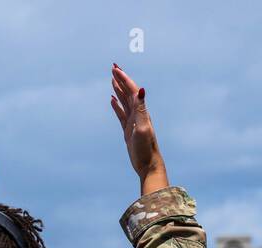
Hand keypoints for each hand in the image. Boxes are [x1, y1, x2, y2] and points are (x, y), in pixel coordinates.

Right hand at [110, 64, 167, 193]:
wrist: (149, 166)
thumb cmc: (146, 149)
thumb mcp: (143, 127)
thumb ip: (141, 108)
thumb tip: (141, 89)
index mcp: (141, 112)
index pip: (131, 91)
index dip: (124, 79)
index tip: (115, 68)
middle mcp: (138, 115)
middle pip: (128, 93)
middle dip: (121, 79)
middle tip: (113, 67)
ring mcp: (133, 122)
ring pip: (124, 101)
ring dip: (118, 89)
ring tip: (112, 79)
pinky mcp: (128, 130)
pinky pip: (121, 114)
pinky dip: (116, 105)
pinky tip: (112, 100)